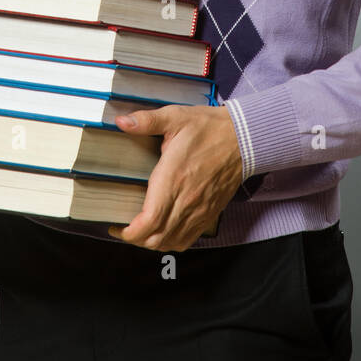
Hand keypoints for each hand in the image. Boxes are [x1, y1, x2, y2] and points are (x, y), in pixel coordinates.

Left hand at [107, 104, 242, 250]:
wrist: (243, 138)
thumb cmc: (210, 129)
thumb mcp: (175, 117)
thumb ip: (147, 121)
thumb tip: (122, 121)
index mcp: (173, 179)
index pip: (148, 221)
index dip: (129, 232)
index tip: (117, 226)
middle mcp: (186, 200)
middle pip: (156, 238)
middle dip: (135, 239)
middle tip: (124, 228)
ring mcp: (199, 210)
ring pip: (171, 242)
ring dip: (153, 242)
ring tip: (141, 232)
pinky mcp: (209, 213)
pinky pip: (188, 239)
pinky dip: (172, 242)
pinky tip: (165, 232)